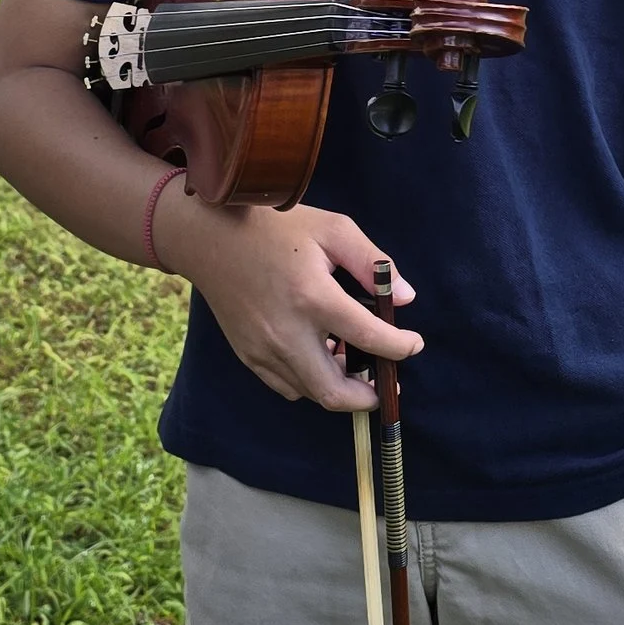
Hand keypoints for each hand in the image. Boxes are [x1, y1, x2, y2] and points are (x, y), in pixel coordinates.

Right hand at [155, 195, 419, 411]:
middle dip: (370, 396)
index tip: (413, 345)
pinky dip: (311, 383)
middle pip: (336, 392)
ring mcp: (263, 350)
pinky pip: (287, 387)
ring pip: (312, 394)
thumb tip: (405, 299)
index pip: (370, 338)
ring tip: (352, 361)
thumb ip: (372, 263)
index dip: (401, 348)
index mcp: (313, 297)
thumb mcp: (333, 229)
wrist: (210, 238)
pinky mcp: (248, 356)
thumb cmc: (276, 228)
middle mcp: (287, 333)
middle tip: (387, 383)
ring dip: (339, 388)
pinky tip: (320, 357)